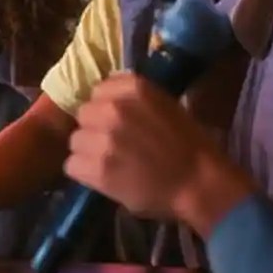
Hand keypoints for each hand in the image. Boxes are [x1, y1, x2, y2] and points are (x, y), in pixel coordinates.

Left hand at [65, 73, 253, 231]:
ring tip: (107, 164)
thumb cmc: (190, 145)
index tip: (115, 121)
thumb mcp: (165, 105)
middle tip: (112, 145)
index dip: (104, 107)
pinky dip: (84, 174)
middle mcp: (114, 109)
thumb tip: (106, 98)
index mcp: (134, 89)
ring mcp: (104, 139)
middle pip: (83, 115)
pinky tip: (102, 178)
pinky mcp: (98, 169)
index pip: (97, 91)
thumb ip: (133, 98)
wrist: (200, 183)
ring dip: (87, 152)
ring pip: (75, 141)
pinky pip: (72, 166)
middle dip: (94, 129)